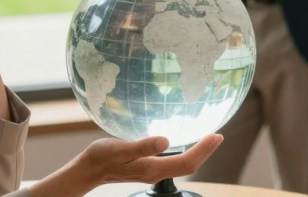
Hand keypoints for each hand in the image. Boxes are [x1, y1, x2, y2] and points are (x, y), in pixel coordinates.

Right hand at [29, 135, 223, 196]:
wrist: (89, 169)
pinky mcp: (149, 165)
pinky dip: (185, 150)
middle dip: (206, 151)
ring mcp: (153, 170)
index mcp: (152, 168)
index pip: (187, 162)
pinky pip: (174, 161)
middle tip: (218, 135)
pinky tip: (185, 139)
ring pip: (183, 164)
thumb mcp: (119, 148)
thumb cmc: (101, 157)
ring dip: (198, 152)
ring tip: (208, 138)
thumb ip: (142, 145)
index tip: (217, 136)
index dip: (204, 150)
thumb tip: (166, 140)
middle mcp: (156, 171)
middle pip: (189, 166)